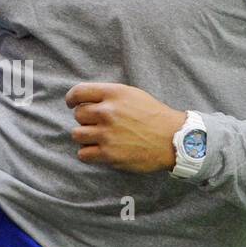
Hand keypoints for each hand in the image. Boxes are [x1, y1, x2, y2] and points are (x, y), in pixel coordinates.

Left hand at [66, 82, 186, 173]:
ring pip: (77, 135)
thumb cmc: (154, 116)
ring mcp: (107, 134)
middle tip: (97, 124)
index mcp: (114, 94)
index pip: (79, 92)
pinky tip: (99, 151)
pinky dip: (88, 153)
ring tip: (98, 138)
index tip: (72, 104)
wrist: (173, 139)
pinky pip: (83, 154)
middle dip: (85, 120)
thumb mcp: (133, 95)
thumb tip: (87, 100)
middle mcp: (108, 112)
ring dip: (85, 137)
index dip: (72, 99)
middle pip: (78, 115)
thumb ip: (110, 96)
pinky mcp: (109, 154)